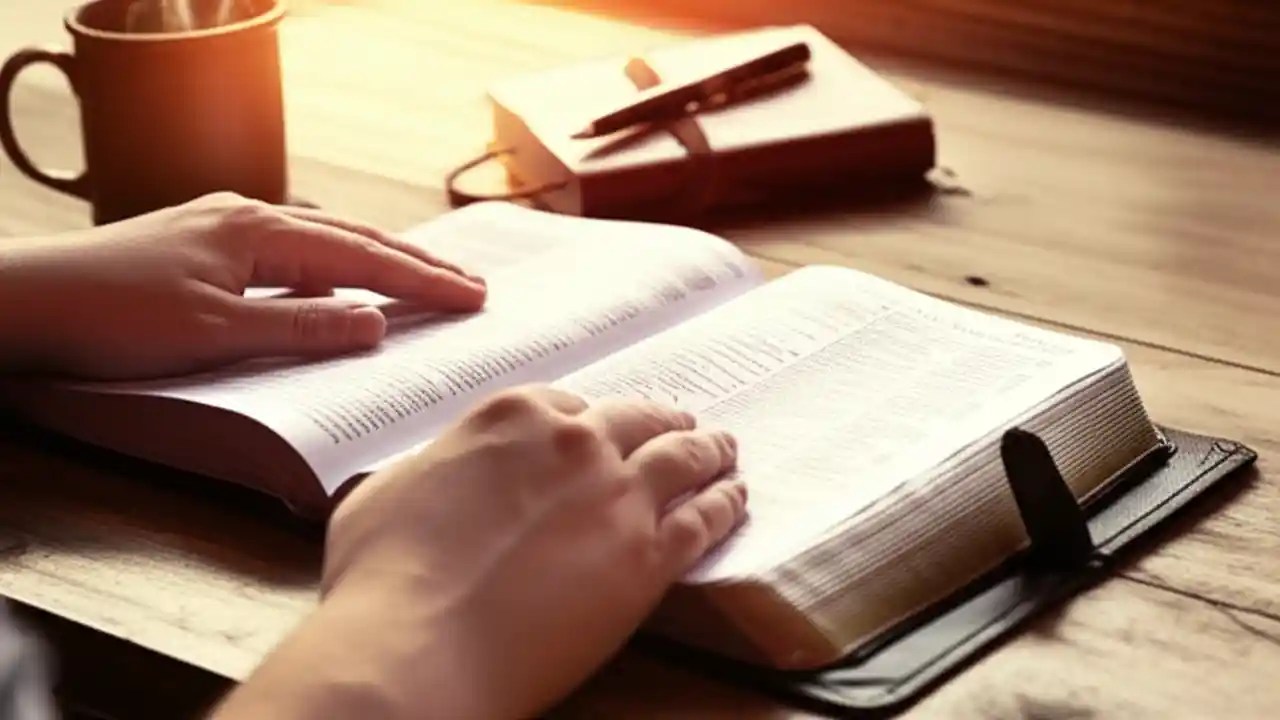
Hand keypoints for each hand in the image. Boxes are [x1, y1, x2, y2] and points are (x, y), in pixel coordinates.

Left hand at [0, 192, 485, 379]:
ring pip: (322, 243)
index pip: (362, 257)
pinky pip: (290, 253)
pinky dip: (332, 269)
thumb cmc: (113, 317)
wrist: (25, 302)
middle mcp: (248, 217)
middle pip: (352, 238)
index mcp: (259, 231)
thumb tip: (375, 324)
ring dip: (377, 262)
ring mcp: (223, 227)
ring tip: (424, 279)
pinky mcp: (203, 246)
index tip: (475, 298)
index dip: (422, 280)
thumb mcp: (216, 335)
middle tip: (472, 285)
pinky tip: (337, 287)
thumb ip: (300, 329)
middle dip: (415, 264)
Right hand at [213, 386, 745, 719]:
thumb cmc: (383, 576)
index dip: (587, 423)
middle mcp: (575, 443)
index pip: (569, 406)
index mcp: (512, 417)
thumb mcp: (384, 493)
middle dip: (662, 421)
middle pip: (637, 420)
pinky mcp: (647, 557)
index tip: (599, 432)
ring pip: (684, 457)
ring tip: (725, 450)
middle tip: (681, 425)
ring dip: (710, 450)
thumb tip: (436, 475)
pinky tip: (736, 499)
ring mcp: (618, 497)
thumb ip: (430, 470)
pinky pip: (703, 520)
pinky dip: (725, 505)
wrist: (416, 645)